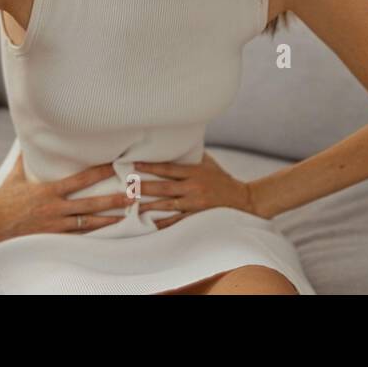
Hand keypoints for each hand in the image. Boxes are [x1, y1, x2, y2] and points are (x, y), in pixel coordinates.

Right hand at [0, 153, 133, 248]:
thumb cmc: (2, 201)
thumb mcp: (14, 176)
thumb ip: (23, 158)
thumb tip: (24, 137)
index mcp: (49, 191)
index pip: (80, 180)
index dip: (100, 172)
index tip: (116, 166)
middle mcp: (55, 208)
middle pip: (91, 204)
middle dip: (113, 199)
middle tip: (132, 195)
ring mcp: (56, 226)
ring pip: (89, 223)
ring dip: (109, 219)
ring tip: (127, 215)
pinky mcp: (53, 239)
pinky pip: (78, 237)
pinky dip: (93, 234)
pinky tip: (107, 233)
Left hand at [132, 153, 255, 229]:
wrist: (243, 199)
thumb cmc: (221, 178)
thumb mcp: (208, 163)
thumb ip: (190, 155)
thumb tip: (172, 141)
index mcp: (195, 172)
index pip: (168, 168)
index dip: (150, 166)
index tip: (133, 164)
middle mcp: (194, 187)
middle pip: (163, 188)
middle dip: (143, 188)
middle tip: (124, 188)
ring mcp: (195, 204)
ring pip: (167, 206)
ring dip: (147, 207)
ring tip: (130, 208)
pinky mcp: (197, 218)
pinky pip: (177, 222)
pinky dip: (162, 223)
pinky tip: (148, 225)